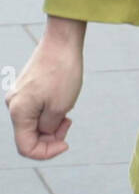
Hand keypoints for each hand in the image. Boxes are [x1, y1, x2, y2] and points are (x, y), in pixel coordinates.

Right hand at [5, 33, 83, 159]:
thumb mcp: (60, 107)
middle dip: (51, 136)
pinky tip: (62, 100)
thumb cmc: (62, 72)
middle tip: (69, 122)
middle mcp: (14, 104)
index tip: (66, 143)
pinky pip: (36, 109)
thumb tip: (44, 132)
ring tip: (67, 110)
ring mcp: (19, 95)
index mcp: (18, 112)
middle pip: (30, 135)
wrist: (62, 41)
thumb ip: (48, 128)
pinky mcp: (27, 87)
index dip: (46, 152)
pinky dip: (50, 111)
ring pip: (34, 122)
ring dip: (51, 123)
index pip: (26, 147)